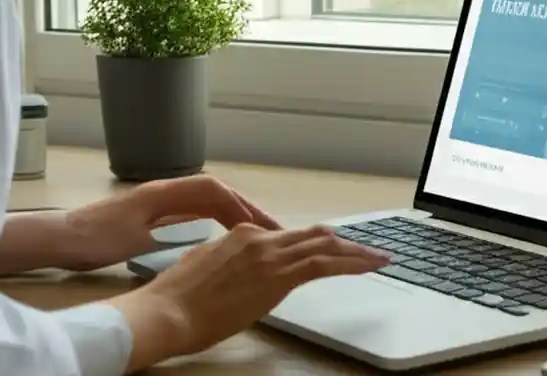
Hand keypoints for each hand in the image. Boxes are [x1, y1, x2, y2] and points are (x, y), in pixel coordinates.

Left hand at [58, 175, 281, 271]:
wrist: (61, 240)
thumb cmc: (95, 239)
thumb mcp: (137, 237)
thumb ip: (174, 227)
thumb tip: (211, 223)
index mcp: (164, 193)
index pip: (213, 189)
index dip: (238, 204)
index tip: (257, 225)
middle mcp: (166, 191)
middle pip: (216, 192)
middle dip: (245, 207)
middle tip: (271, 228)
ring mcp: (160, 202)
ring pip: (208, 202)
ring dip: (234, 213)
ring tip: (257, 232)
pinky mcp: (155, 215)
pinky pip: (196, 212)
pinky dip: (217, 220)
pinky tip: (226, 235)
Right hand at [110, 223, 388, 371]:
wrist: (166, 311)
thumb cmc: (176, 300)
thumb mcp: (203, 269)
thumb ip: (227, 264)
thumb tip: (237, 273)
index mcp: (240, 235)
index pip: (287, 238)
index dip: (311, 246)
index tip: (327, 252)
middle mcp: (259, 238)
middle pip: (312, 237)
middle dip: (343, 243)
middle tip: (367, 250)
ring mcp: (270, 254)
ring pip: (326, 246)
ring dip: (356, 252)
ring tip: (380, 257)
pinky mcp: (279, 275)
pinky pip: (326, 264)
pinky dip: (353, 262)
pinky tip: (370, 265)